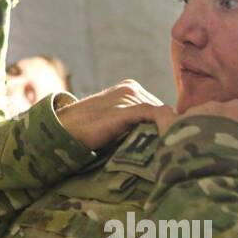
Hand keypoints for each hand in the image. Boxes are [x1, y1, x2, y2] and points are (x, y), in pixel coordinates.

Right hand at [57, 80, 175, 150]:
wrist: (63, 130)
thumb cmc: (86, 131)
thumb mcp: (114, 123)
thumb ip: (134, 124)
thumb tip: (159, 139)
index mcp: (129, 88)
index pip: (158, 108)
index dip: (166, 125)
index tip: (172, 142)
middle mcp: (131, 88)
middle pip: (162, 110)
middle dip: (169, 127)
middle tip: (174, 148)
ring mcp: (129, 96)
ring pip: (162, 113)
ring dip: (170, 129)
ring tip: (174, 149)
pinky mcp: (125, 108)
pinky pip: (155, 114)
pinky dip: (165, 127)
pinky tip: (169, 141)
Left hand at [155, 99, 237, 168]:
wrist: (219, 161)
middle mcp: (216, 105)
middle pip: (218, 116)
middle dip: (219, 129)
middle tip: (220, 149)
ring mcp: (192, 115)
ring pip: (194, 118)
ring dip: (195, 129)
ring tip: (197, 150)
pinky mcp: (171, 126)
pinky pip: (164, 118)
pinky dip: (162, 119)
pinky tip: (160, 122)